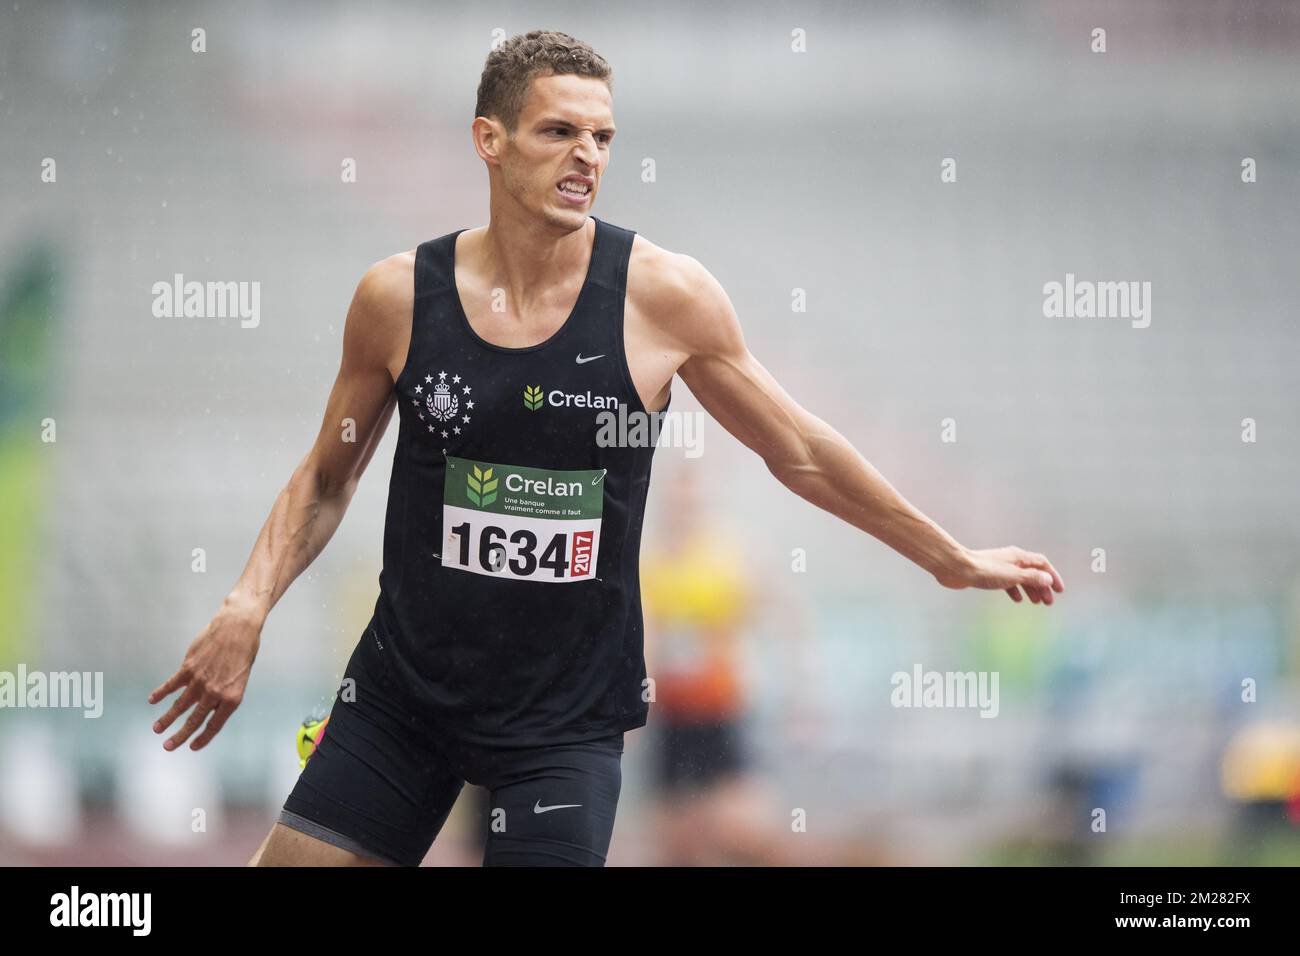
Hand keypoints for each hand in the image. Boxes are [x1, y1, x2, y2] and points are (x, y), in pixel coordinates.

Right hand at [149, 598, 261, 750]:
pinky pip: (171, 685)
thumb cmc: (244, 650)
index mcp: (232, 698)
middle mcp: (215, 693)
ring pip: (179, 706)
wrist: (239, 627)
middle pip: (194, 720)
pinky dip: (161, 693)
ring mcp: (200, 681)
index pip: (214, 725)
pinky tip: (152, 700)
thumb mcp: (241, 676)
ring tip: (156, 729)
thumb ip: (223, 692)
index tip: (192, 747)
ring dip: (166, 719)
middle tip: (167, 748)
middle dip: (179, 736)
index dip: (203, 738)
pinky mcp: (189, 668)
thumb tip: (204, 702)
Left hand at [936, 546, 1064, 604]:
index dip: (1053, 576)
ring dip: (1030, 589)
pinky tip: (1017, 599)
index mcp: (1018, 556)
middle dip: (1042, 586)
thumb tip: (1048, 579)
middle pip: (1032, 571)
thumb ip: (1031, 577)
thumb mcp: (1012, 575)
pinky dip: (1015, 590)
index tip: (1059, 591)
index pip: (1042, 564)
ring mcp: (1000, 566)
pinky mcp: (989, 574)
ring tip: (1036, 603)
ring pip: (1020, 578)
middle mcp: (1010, 559)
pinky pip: (1007, 582)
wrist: (957, 568)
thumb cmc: (984, 571)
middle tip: (1048, 602)